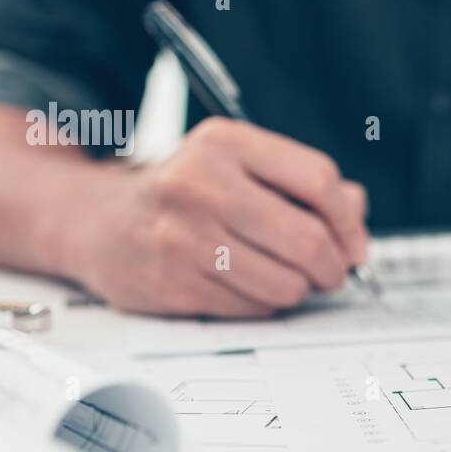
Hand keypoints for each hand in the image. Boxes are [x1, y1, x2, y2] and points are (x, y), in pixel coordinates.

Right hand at [69, 117, 368, 316]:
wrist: (93, 221)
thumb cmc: (182, 194)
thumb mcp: (237, 166)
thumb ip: (302, 184)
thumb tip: (357, 218)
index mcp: (226, 143)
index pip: (318, 181)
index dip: (349, 220)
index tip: (354, 241)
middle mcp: (201, 184)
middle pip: (308, 239)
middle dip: (334, 266)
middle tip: (332, 272)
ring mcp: (183, 237)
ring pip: (286, 283)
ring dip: (300, 289)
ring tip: (285, 277)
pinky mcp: (173, 284)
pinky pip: (254, 307)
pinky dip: (264, 303)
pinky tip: (246, 285)